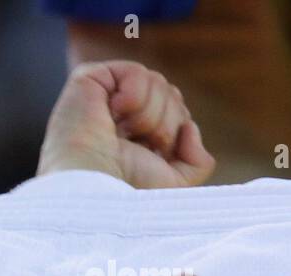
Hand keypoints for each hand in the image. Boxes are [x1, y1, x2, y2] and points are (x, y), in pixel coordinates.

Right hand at [38, 60, 214, 188]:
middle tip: (140, 145)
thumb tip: (191, 127)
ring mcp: (108, 94)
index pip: (179, 112)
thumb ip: (199, 161)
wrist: (97, 182)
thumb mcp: (179, 183)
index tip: (155, 154)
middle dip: (166, 124)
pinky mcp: (92, 78)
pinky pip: (137, 72)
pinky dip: (134, 97)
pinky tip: (113, 113)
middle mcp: (125, 113)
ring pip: (159, 83)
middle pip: (172, 95)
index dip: (176, 131)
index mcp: (143, 134)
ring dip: (150, 115)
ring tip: (124, 133)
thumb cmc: (131, 187)